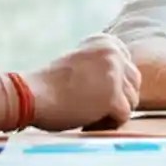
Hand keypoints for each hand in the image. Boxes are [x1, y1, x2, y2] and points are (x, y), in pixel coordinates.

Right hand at [26, 33, 140, 130]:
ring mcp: (115, 73)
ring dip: (113, 113)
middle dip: (118, 99)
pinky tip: (89, 123)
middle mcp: (114, 53)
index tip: (90, 91)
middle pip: (134, 84)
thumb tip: (131, 87)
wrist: (32, 95)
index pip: (128, 68)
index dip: (114, 86)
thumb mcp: (83, 63)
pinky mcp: (113, 96)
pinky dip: (109, 124)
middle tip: (92, 108)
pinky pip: (124, 116)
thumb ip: (105, 67)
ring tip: (89, 116)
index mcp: (106, 41)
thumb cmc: (52, 85)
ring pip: (132, 101)